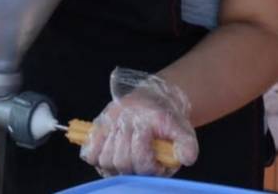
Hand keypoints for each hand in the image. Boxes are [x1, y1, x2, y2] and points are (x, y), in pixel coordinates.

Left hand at [80, 67, 198, 176]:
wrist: (150, 105)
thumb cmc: (166, 120)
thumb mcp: (181, 128)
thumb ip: (186, 143)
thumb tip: (187, 158)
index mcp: (155, 169)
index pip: (142, 165)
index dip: (141, 146)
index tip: (145, 127)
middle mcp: (134, 172)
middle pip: (121, 162)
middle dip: (126, 138)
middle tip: (133, 122)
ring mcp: (114, 165)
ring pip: (105, 160)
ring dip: (112, 138)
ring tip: (122, 125)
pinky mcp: (100, 154)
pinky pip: (89, 155)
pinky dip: (95, 142)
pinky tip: (108, 130)